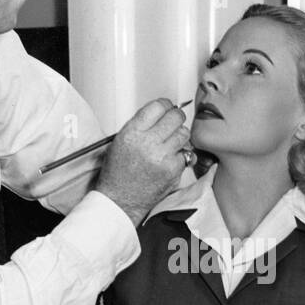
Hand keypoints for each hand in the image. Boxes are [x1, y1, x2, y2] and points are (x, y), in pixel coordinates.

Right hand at [94, 98, 193, 223]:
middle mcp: (148, 142)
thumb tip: (161, 112)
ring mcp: (163, 157)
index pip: (158, 106)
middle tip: (173, 123)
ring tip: (170, 143)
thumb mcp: (120, 141)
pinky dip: (180, 156)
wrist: (121, 200)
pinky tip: (169, 160)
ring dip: (179, 136)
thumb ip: (140, 125)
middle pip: (175, 116)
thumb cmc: (118, 172)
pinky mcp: (173, 170)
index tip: (166, 108)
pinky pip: (186, 154)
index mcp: (132, 132)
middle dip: (175, 117)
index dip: (165, 105)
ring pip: (184, 133)